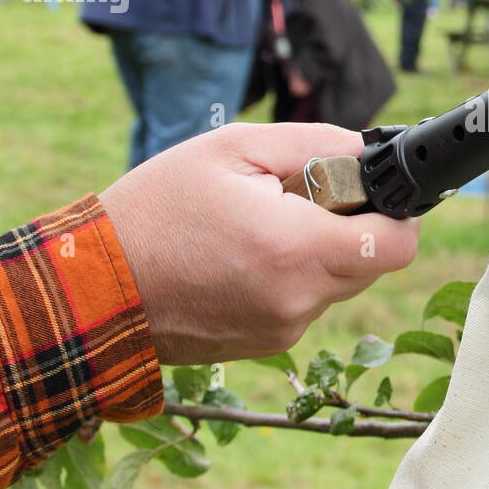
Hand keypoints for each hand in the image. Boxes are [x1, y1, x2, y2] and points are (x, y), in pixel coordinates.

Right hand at [99, 123, 418, 364]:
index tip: (372, 191)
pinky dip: (292, 279)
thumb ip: (314, 142)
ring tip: (261, 227)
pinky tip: (243, 258)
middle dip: (352, 226)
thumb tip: (366, 150)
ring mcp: (284, 330)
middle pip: (372, 263)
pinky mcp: (266, 346)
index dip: (397, 213)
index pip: (397, 244)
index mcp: (297, 248)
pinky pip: (306, 304)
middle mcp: (300, 299)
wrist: (91, 291)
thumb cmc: (154, 210)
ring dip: (320, 253)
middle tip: (299, 199)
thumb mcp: (232, 149)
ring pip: (339, 284)